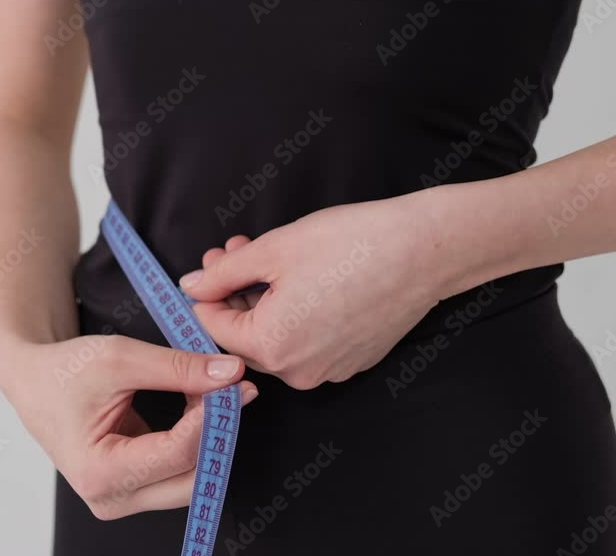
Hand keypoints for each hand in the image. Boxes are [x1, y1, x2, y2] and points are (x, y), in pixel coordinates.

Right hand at [0, 335, 256, 519]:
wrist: (34, 381)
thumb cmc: (64, 371)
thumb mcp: (120, 358)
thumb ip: (178, 368)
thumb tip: (230, 375)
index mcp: (100, 472)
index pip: (177, 453)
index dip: (213, 418)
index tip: (237, 385)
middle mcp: (111, 498)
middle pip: (191, 476)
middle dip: (215, 432)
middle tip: (231, 388)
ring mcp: (122, 498)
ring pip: (190, 478)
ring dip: (207, 436)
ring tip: (209, 391)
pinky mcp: (132, 489)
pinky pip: (178, 471)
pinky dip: (193, 439)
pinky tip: (196, 405)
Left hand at [180, 192, 455, 389]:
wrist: (423, 251)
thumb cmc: (349, 244)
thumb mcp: (272, 249)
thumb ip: (223, 273)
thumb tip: (191, 286)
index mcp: (271, 346)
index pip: (214, 327)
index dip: (207, 291)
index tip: (212, 262)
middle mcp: (298, 372)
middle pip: (245, 336)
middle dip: (235, 292)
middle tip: (236, 251)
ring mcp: (329, 371)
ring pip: (277, 339)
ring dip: (264, 301)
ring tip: (270, 257)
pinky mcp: (352, 362)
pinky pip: (309, 343)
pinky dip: (298, 315)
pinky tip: (306, 280)